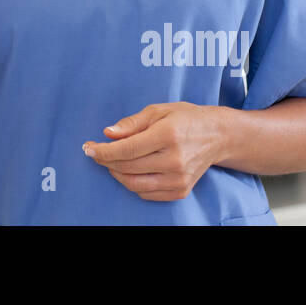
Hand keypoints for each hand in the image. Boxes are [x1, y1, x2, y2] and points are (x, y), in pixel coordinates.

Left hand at [82, 102, 223, 200]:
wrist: (217, 135)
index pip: (127, 149)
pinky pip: (147, 194)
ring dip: (116, 173)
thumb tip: (107, 134)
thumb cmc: (185, 118)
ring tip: (111, 161)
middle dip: (106, 161)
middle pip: (128, 167)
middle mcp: (175, 160)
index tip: (88, 148)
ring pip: (135, 184)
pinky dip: (132, 184)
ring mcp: (179, 178)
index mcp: (168, 135)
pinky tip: (129, 171)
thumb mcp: (158, 110)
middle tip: (96, 152)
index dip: (103, 151)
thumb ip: (131, 123)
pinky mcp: (182, 190)